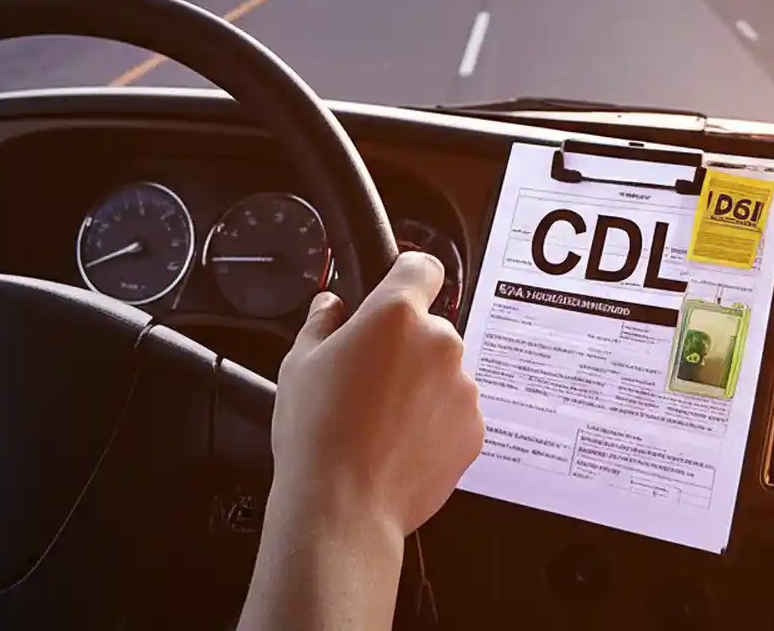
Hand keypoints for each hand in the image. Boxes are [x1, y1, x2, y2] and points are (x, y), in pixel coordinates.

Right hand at [273, 251, 483, 536]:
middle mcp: (440, 343)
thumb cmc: (317, 434)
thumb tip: (329, 306)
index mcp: (396, 315)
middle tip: (367, 380)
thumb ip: (321, 322)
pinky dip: (434, 422)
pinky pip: (455, 412)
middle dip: (405, 347)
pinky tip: (398, 444)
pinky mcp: (475, 430)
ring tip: (380, 421)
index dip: (409, 275)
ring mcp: (463, 388)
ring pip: (443, 373)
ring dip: (421, 386)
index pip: (422, 267)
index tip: (398, 289)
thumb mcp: (299, 364)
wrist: (344, 505)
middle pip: (428, 329)